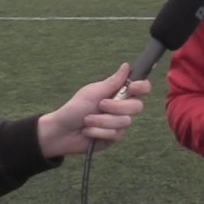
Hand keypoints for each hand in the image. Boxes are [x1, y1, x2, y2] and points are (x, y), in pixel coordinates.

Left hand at [36, 62, 150, 157]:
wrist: (61, 131)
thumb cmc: (75, 108)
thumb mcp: (92, 92)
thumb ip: (112, 82)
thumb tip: (127, 65)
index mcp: (118, 93)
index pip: (141, 88)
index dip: (142, 87)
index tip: (133, 88)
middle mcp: (122, 108)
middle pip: (137, 106)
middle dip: (117, 107)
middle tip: (100, 105)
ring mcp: (118, 124)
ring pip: (123, 122)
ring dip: (101, 121)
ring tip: (87, 120)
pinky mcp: (113, 138)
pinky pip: (114, 134)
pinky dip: (97, 131)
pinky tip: (88, 131)